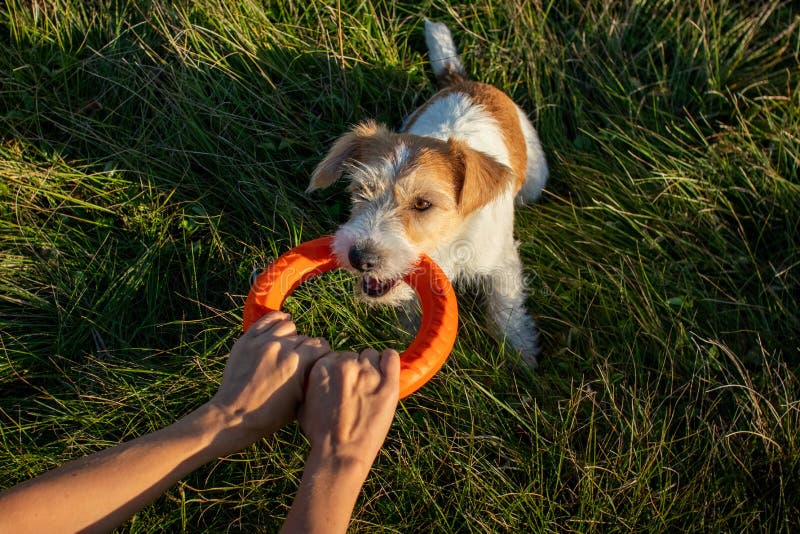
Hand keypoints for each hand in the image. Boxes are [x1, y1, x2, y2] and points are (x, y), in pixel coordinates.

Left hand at [208, 311, 331, 449]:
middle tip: (302, 360)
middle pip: (305, 338)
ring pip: (288, 326)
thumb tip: (323, 365)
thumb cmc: (270, 415)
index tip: (320, 361)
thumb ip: (313, 377)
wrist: (234, 416)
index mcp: (298, 363)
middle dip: (307, 348)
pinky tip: (281, 326)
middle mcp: (282, 347)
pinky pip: (268, 320)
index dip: (323, 354)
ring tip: (289, 346)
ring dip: (292, 335)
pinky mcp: (247, 339)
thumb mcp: (301, 400)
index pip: (320, 345)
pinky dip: (277, 321)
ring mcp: (262, 341)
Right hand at [299, 348, 399, 468]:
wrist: (341, 454)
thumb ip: (310, 385)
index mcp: (323, 366)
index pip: (336, 357)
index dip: (340, 372)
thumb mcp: (303, 405)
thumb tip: (315, 379)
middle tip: (355, 391)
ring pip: (371, 356)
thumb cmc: (321, 434)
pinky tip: (387, 372)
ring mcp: (368, 373)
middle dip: (354, 371)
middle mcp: (345, 364)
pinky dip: (390, 362)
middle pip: (354, 356)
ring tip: (370, 387)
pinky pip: (392, 358)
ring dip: (371, 367)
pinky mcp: (388, 383)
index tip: (343, 385)